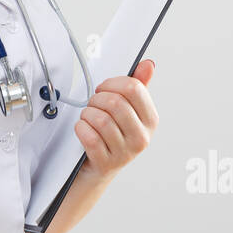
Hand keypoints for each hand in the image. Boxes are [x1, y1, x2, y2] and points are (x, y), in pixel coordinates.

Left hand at [73, 59, 158, 182]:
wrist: (99, 167)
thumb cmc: (113, 134)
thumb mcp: (128, 110)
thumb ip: (138, 86)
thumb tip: (148, 64)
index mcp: (151, 120)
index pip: (134, 88)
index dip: (112, 83)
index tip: (104, 89)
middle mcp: (142, 137)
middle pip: (115, 103)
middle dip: (97, 99)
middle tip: (93, 104)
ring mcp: (125, 153)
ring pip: (100, 119)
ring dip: (87, 114)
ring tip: (89, 118)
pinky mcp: (106, 163)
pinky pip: (89, 137)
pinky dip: (81, 128)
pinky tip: (84, 129)